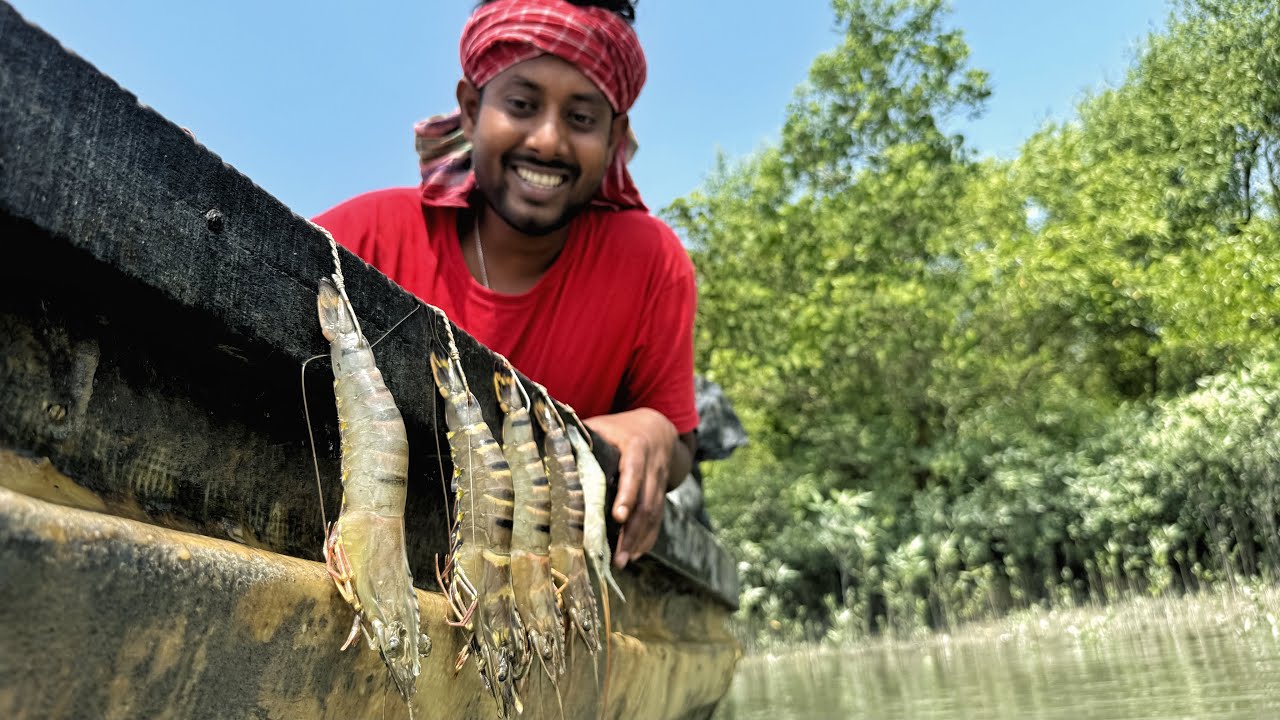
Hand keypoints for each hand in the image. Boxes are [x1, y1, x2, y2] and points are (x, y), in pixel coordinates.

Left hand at [583, 408, 678, 568]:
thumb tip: (547, 451)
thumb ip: (581, 439)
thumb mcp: (603, 426)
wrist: (658, 427)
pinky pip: (658, 518)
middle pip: (646, 502)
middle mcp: (652, 466)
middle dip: (632, 532)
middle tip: (618, 557)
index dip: (627, 495)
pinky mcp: (662, 494)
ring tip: (623, 562)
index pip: (633, 473)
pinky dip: (648, 537)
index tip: (617, 517)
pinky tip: (635, 553)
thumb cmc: (619, 428)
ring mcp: (660, 482)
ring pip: (654, 514)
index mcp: (636, 447)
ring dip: (640, 540)